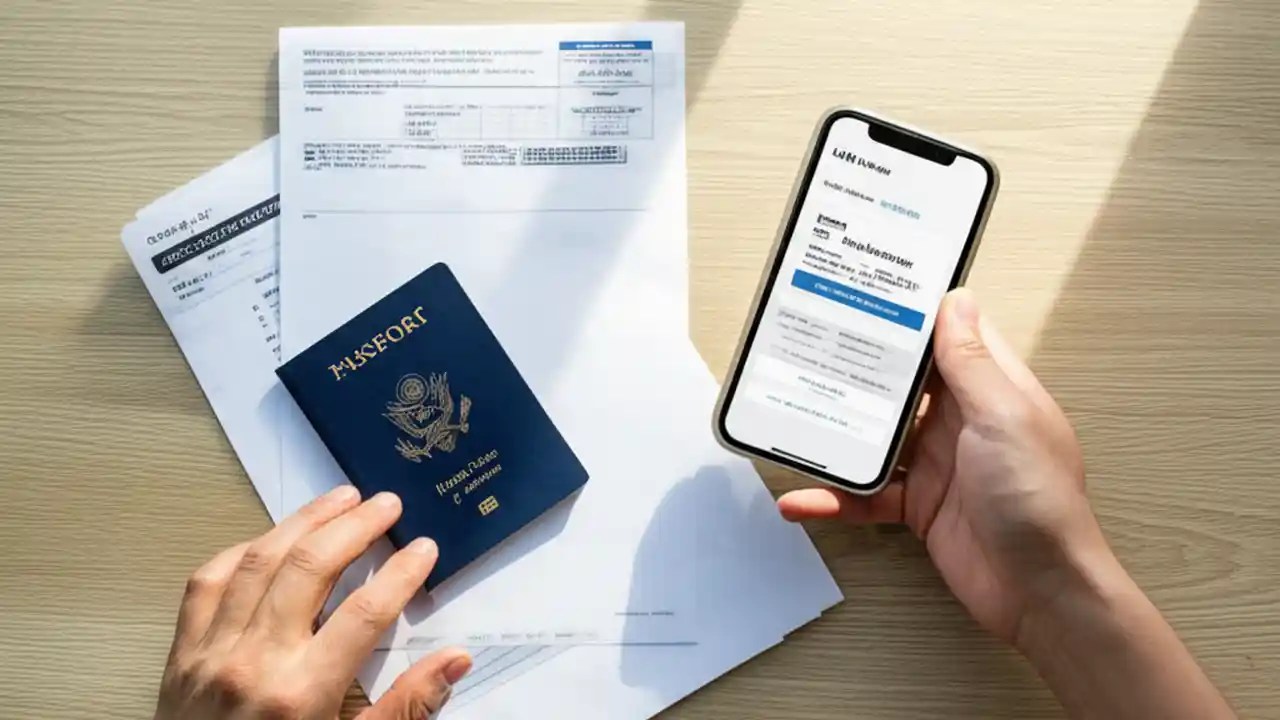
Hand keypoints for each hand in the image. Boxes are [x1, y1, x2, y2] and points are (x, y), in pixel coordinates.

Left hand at [155, 487, 471, 719]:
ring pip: (261, 561)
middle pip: (311, 569)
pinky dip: (243, 551)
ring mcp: (212, 651)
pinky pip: (208, 581)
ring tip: (341, 498)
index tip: (425, 548)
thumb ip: (405, 707)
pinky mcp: (183, 651)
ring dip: (304, 521)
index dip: (401, 574)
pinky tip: (272, 537)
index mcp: (302, 693)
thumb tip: (456, 660)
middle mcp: (254, 662)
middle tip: (388, 504)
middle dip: (355, 527)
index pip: (364, 614)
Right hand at [778, 288, 1114, 646]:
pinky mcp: (916, 506)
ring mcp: (937, 464)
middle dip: (860, 368)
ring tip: (790, 416)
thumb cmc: (1038, 500)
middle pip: (902, 385)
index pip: (950, 337)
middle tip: (811, 344)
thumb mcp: (1003, 417)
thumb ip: (971, 362)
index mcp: (991, 391)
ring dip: (837, 434)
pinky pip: (866, 495)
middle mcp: (962, 422)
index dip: (914, 314)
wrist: (1040, 592)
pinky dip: (833, 498)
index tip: (871, 294)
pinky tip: (800, 500)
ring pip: (875, 438)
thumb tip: (955, 300)